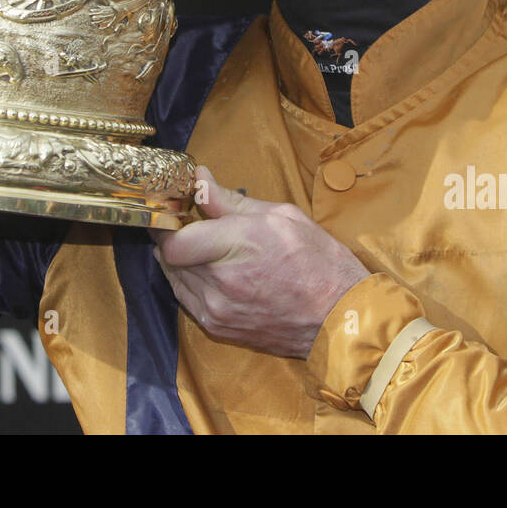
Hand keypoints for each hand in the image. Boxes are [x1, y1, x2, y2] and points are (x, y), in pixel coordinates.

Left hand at [150, 166, 370, 359]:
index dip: (167, 224)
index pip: (174, 240)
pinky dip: (191, 284)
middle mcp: (220, 282)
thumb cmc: (318, 262)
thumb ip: (230, 200)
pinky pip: (188, 301)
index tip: (173, 212)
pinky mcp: (219, 328)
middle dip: (174, 239)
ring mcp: (218, 310)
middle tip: (188, 226)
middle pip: (169, 259)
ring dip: (181, 262)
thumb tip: (199, 179)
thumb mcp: (280, 216)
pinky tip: (211, 272)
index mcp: (236, 246)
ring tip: (203, 249)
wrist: (339, 317)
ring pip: (175, 280)